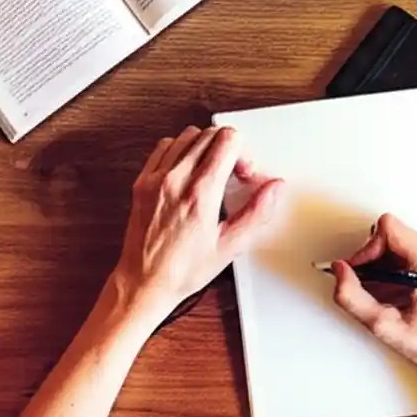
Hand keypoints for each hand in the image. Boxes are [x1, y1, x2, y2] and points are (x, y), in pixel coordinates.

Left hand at [113, 126, 282, 313]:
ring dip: (204, 147)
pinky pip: (164, 147)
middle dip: (227, 148)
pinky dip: (180, 150)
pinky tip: (187, 171)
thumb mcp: (229, 246)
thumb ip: (256, 212)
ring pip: (187, 136)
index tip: (243, 173)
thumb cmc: (183, 270)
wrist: (144, 282)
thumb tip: (274, 188)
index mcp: (201, 195)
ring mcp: (156, 179)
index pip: (227, 140)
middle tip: (231, 173)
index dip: (243, 153)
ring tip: (210, 171)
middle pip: (210, 134)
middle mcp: (176, 181)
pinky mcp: (142, 182)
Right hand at [331, 214, 416, 386]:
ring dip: (386, 266)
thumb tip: (341, 273)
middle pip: (396, 235)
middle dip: (375, 258)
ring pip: (404, 245)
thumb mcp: (386, 326)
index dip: (367, 248)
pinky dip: (398, 272)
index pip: (390, 229)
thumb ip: (354, 298)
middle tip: (366, 283)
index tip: (359, 269)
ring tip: (383, 293)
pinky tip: (396, 295)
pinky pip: (415, 257)